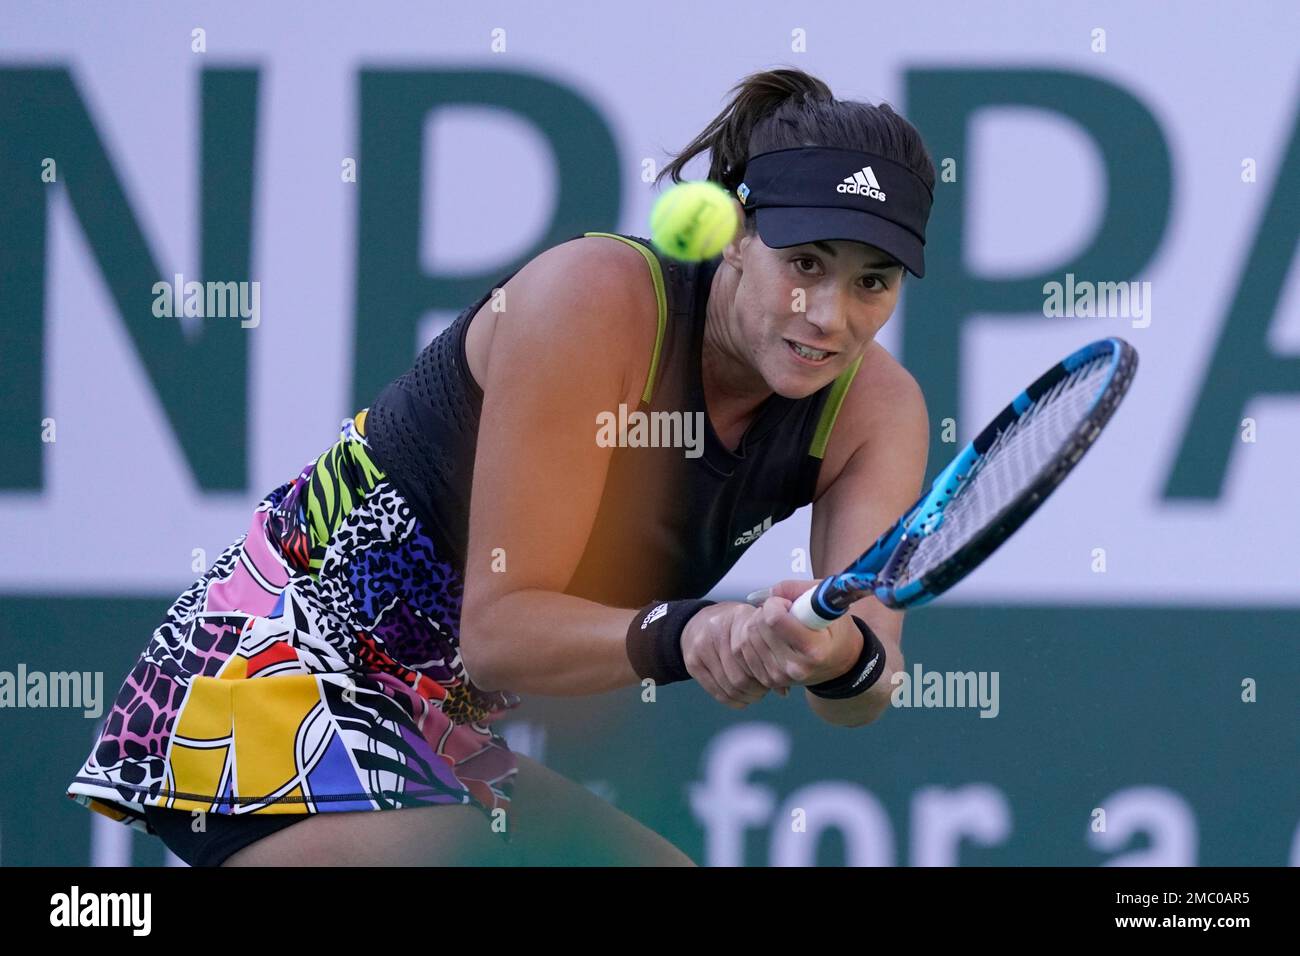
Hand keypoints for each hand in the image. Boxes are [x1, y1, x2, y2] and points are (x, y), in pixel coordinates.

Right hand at [680, 603, 774, 708]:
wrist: (698, 621)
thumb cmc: (736, 627)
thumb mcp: (755, 629)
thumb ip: (772, 652)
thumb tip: (784, 691)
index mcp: (740, 618)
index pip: (756, 657)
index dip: (767, 675)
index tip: (774, 680)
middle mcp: (718, 630)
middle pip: (741, 676)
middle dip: (756, 690)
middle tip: (764, 691)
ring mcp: (702, 647)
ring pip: (729, 686)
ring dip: (745, 696)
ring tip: (753, 694)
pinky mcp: (692, 662)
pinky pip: (715, 691)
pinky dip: (731, 700)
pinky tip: (740, 696)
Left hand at [735, 579, 864, 690]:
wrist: (839, 662)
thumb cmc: (835, 630)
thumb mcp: (826, 603)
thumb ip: (797, 590)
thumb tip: (769, 593)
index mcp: (814, 648)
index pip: (774, 619)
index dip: (775, 604)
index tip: (787, 604)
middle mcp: (796, 667)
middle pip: (757, 627)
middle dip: (765, 612)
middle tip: (783, 614)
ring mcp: (780, 676)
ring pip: (747, 638)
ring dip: (757, 624)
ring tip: (777, 626)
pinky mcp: (769, 680)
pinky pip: (745, 651)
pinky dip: (753, 639)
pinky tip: (770, 638)